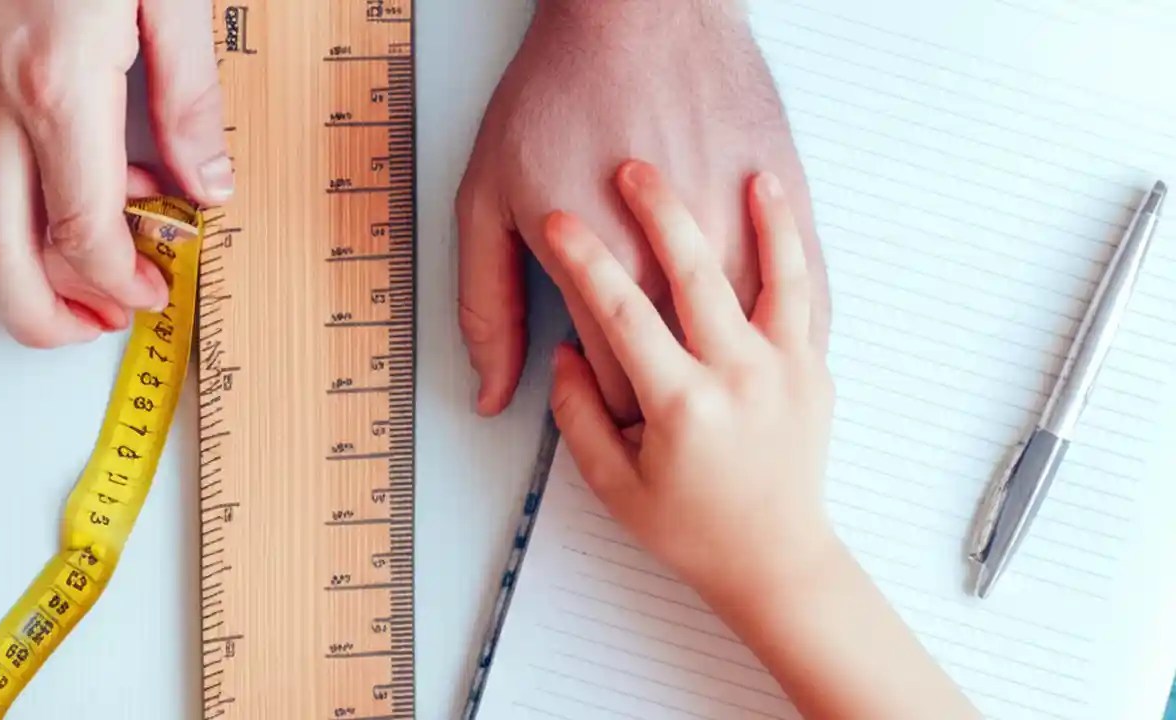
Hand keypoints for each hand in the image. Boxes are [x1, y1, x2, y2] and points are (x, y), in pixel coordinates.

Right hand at [0, 0, 230, 346]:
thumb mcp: (169, 0)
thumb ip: (190, 102)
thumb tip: (208, 187)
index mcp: (57, 86)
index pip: (83, 226)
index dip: (118, 279)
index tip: (148, 291)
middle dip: (49, 312)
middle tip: (98, 324)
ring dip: (4, 280)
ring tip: (60, 294)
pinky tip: (1, 234)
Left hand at [456, 0, 827, 420]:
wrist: (640, 12)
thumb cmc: (560, 97)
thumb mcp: (487, 205)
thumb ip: (488, 309)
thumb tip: (492, 392)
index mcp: (612, 279)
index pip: (623, 395)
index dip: (616, 414)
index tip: (615, 404)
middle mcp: (686, 270)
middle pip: (689, 379)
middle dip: (670, 400)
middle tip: (662, 390)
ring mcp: (746, 236)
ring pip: (751, 344)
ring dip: (731, 367)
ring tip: (712, 368)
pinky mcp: (787, 204)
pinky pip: (807, 293)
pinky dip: (785, 326)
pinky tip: (768, 339)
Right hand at [548, 160, 833, 589]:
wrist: (776, 558)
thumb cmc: (693, 530)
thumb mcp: (613, 486)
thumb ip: (578, 415)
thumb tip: (566, 354)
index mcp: (682, 404)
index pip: (620, 312)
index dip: (584, 259)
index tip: (560, 223)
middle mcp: (739, 376)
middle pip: (695, 271)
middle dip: (660, 211)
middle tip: (634, 167)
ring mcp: (784, 368)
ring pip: (773, 272)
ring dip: (761, 216)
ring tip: (746, 168)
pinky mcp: (812, 369)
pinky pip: (805, 294)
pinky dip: (793, 248)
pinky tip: (779, 208)